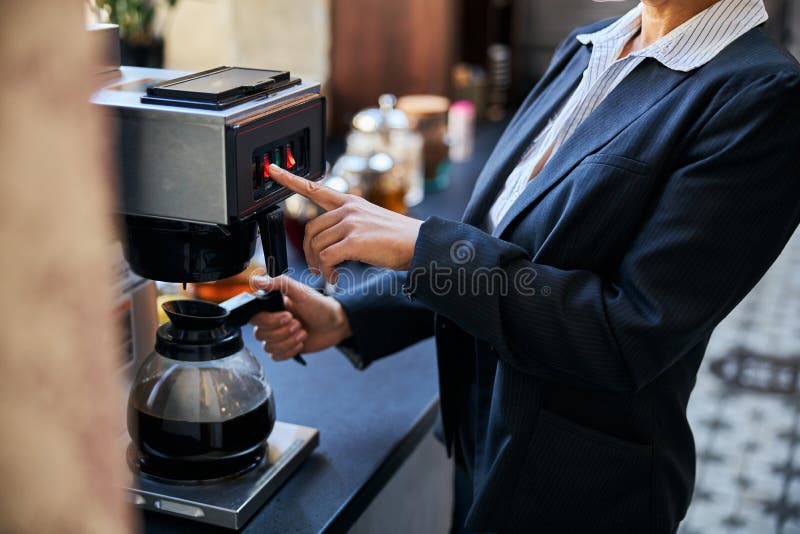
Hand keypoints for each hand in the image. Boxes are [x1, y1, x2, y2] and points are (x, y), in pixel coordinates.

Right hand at [249, 275, 351, 360]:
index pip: (255, 318)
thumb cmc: (319, 306)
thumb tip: (257, 281)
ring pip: (268, 347)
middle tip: (299, 323)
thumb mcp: (301, 292)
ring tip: (303, 332)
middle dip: (283, 331)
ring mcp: (277, 337)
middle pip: (260, 334)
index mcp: (272, 307)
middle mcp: (271, 322)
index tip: (288, 316)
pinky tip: (300, 342)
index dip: (270, 321)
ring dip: (289, 341)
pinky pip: (275, 357)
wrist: (335, 324)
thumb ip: (279, 284)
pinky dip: (289, 351)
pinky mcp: (284, 349)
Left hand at [269, 164, 422, 282]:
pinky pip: (327, 259)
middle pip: (310, 229)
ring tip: (330, 274)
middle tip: (316, 268)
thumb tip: (328, 243)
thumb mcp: (370, 222)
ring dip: (319, 265)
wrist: (419, 244)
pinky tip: (336, 277)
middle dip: (309, 252)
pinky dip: (327, 272)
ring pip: (317, 245)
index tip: (272, 170)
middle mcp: (348, 209)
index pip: (315, 188)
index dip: (290, 179)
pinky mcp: (354, 241)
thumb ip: (347, 224)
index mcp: (350, 202)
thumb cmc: (396, 238)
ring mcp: (351, 223)